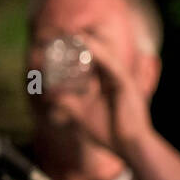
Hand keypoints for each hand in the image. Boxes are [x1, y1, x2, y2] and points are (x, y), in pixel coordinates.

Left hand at [50, 31, 153, 159]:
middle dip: (75, 39)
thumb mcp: (81, 116)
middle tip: (54, 31)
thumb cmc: (109, 133)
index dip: (73, 46)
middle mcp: (113, 75)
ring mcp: (121, 77)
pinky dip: (97, 51)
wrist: (128, 148)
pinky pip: (109, 63)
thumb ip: (69, 105)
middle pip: (94, 50)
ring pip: (102, 52)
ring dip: (85, 39)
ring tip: (68, 31)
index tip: (52, 38)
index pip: (88, 57)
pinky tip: (83, 40)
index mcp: (105, 81)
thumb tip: (52, 98)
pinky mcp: (125, 83)